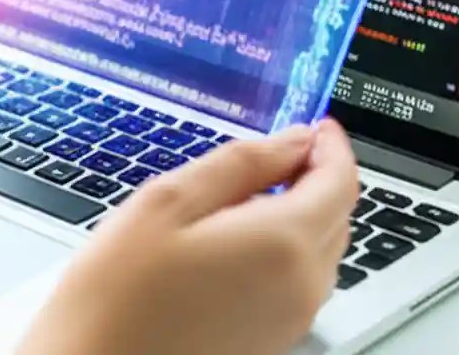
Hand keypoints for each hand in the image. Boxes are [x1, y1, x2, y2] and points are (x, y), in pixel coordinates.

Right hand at [18, 120, 357, 354]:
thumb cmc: (118, 295)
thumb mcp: (168, 202)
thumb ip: (240, 164)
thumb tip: (292, 141)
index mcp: (282, 243)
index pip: (340, 180)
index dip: (330, 145)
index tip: (315, 124)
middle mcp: (301, 286)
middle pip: (337, 216)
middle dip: (315, 178)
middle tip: (276, 153)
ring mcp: (292, 319)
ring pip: (319, 250)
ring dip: (300, 215)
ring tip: (244, 198)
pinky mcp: (274, 340)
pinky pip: (298, 281)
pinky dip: (283, 250)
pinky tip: (233, 243)